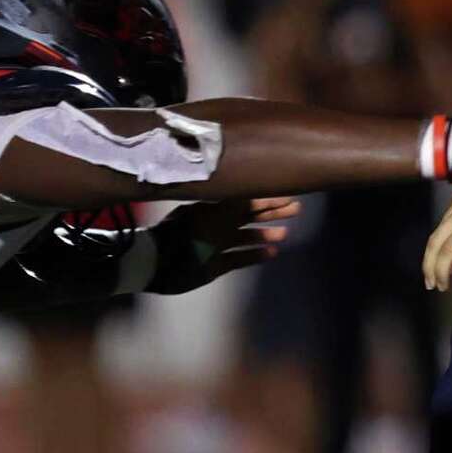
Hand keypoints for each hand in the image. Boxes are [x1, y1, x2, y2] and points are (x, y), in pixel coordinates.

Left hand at [147, 196, 299, 294]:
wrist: (155, 263)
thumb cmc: (182, 237)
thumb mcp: (208, 218)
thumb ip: (230, 205)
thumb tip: (249, 187)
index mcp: (214, 210)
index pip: (245, 199)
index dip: (265, 196)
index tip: (286, 191)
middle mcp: (217, 224)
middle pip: (248, 215)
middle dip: (270, 211)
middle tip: (296, 208)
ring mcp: (216, 244)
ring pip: (245, 236)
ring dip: (265, 233)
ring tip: (286, 232)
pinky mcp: (214, 264)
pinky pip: (238, 258)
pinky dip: (254, 255)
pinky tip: (272, 253)